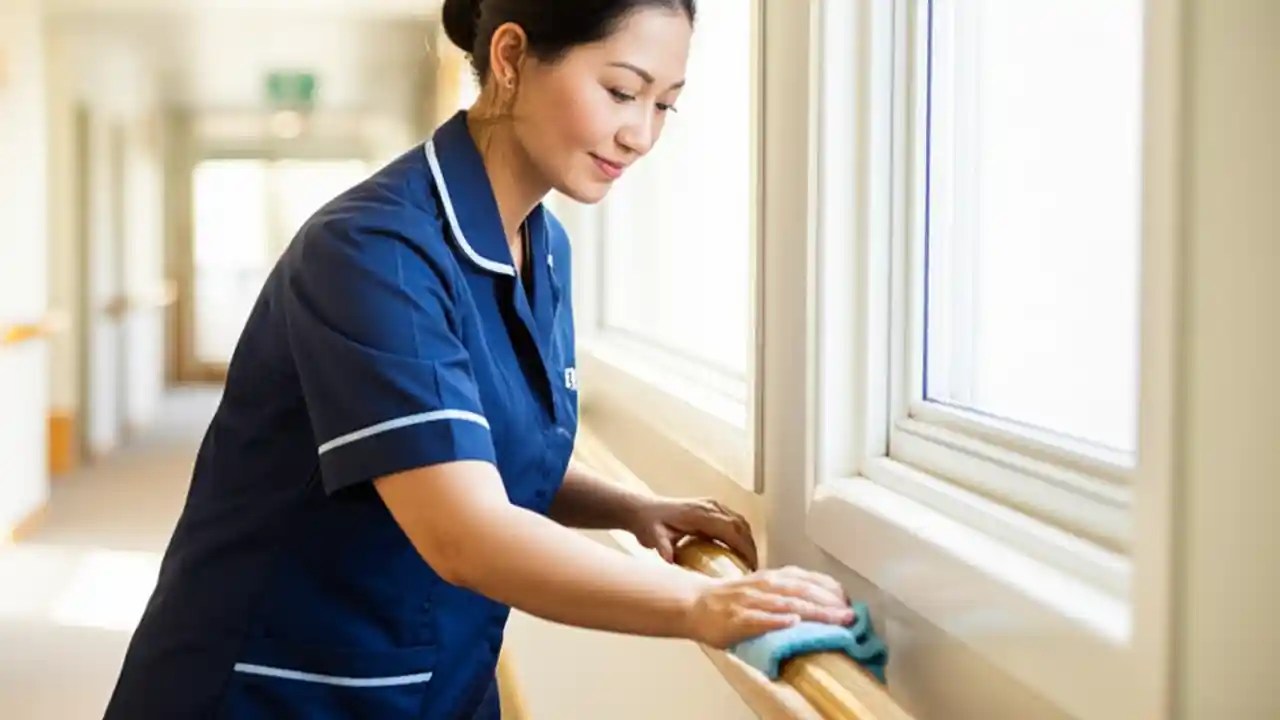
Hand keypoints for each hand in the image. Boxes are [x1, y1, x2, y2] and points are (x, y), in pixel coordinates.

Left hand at [628, 497, 759, 569]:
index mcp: (700, 513)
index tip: (751, 566)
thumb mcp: (653, 537)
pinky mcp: (711, 507)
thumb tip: (670, 562)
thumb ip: (663, 548)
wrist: (641, 509)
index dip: (744, 548)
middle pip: (741, 525)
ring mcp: (711, 505)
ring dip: (748, 541)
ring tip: (750, 563)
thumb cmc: (648, 524)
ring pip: (740, 522)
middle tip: (755, 569)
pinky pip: (733, 521)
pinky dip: (741, 535)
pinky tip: (739, 552)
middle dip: (751, 547)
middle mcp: (709, 506)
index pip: (731, 529)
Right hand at [685, 566, 853, 648]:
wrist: (694, 603)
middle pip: (802, 592)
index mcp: (772, 578)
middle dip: (828, 603)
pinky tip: (792, 623)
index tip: (849, 601)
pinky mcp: (737, 619)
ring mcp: (750, 601)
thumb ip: (786, 593)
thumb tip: (821, 604)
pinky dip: (776, 620)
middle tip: (850, 616)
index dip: (829, 589)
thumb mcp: (761, 589)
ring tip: (834, 620)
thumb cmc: (732, 600)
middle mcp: (764, 585)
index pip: (806, 579)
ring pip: (786, 604)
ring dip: (813, 612)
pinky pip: (759, 618)